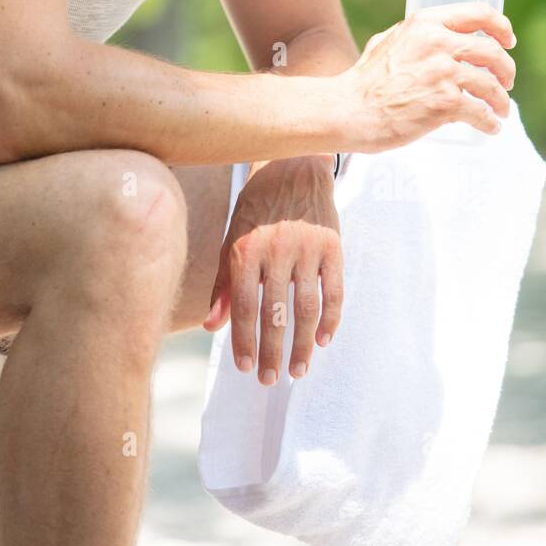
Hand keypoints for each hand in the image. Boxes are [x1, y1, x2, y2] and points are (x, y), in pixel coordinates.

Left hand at [203, 155, 342, 384]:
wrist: (293, 165)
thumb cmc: (256, 208)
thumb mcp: (232, 237)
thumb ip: (223, 283)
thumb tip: (211, 326)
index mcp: (245, 248)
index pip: (243, 305)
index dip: (243, 340)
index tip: (244, 368)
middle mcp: (275, 249)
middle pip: (274, 312)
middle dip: (271, 351)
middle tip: (269, 380)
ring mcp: (307, 247)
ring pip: (306, 308)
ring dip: (302, 344)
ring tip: (297, 370)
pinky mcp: (333, 245)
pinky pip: (334, 291)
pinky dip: (331, 319)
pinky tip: (323, 340)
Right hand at [338, 2, 516, 152]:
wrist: (348, 110)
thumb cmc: (363, 80)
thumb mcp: (387, 41)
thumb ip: (414, 37)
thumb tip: (435, 40)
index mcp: (425, 23)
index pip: (479, 13)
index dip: (501, 27)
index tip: (508, 40)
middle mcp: (438, 42)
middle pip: (492, 51)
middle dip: (506, 69)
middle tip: (506, 82)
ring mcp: (443, 73)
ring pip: (491, 84)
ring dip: (501, 100)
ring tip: (501, 110)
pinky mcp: (445, 103)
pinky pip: (481, 112)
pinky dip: (490, 121)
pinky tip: (490, 127)